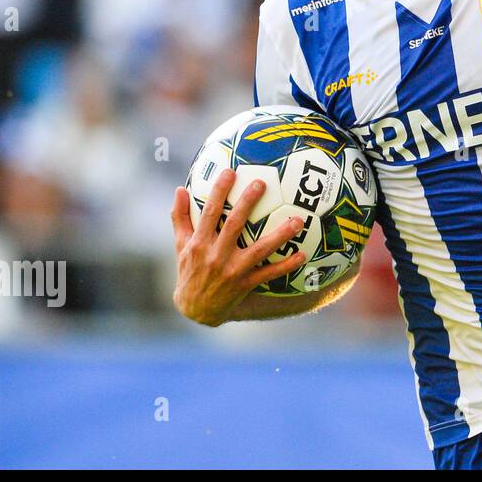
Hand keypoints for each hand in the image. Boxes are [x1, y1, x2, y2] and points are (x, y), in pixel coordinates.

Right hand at [171, 168, 307, 325]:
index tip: (230, 172)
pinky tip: (301, 255)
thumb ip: (180, 217)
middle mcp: (215, 255)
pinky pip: (269, 274)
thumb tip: (179, 189)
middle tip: (262, 183)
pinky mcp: (245, 284)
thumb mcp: (180, 245)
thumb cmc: (189, 271)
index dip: (219, 192)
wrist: (194, 309)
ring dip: (280, 235)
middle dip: (248, 203)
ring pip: (259, 250)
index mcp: (199, 243)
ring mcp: (232, 271)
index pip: (209, 212)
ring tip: (298, 220)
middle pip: (234, 225)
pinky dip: (286, 265)